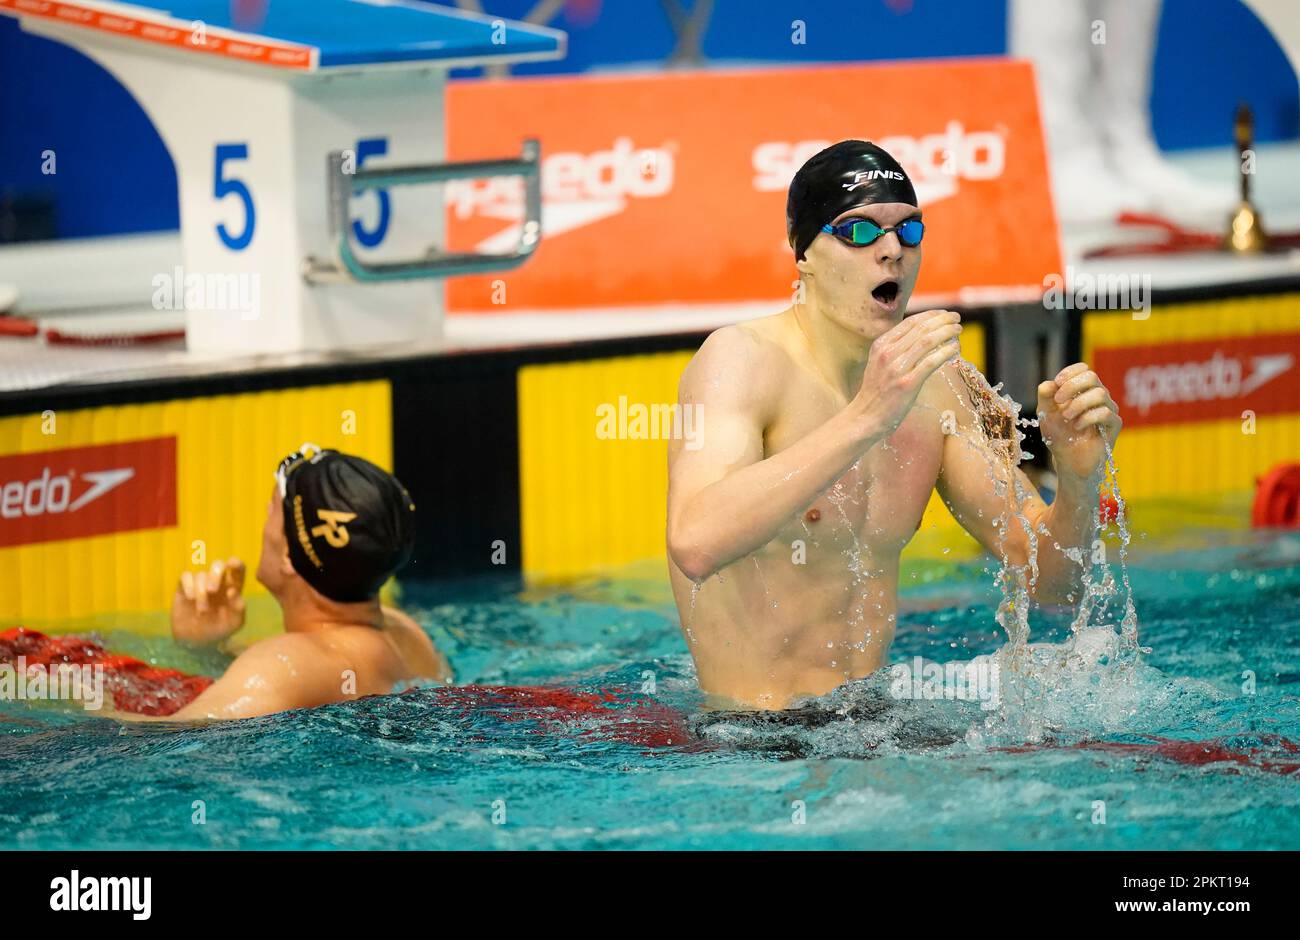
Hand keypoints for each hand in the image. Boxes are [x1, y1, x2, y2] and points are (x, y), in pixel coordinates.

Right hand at [172, 558, 245, 646]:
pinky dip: (188, 585)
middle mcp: (217, 582)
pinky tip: (191, 598)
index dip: (236, 563)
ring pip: (201, 575)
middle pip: (218, 565)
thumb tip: (233, 591)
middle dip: (215, 574)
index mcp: (232, 587)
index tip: (232, 564)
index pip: (237, 569)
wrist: (197, 642)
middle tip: (212, 590)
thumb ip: (238, 608)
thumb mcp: (234, 623)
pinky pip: (185, 576)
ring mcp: (200, 584)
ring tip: (202, 611)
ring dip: (201, 592)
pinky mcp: (184, 588)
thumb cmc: (220, 630)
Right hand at [853, 309, 962, 436]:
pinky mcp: (908, 384)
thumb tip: (922, 336)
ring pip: (928, 341)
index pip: (910, 322)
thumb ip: (895, 349)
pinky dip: (947, 352)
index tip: (944, 314)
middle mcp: (888, 353)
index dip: (931, 315)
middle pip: (921, 328)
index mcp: (881, 345)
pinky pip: (932, 362)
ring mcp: (897, 368)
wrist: (865, 417)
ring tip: (958, 331)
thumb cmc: (876, 392)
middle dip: (943, 320)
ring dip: (947, 332)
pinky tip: (956, 349)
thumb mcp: (879, 363)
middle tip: (956, 319)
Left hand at [1037, 363, 1122, 480]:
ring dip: (1078, 404)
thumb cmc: (1059, 435)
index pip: (1084, 370)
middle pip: (1092, 377)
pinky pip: (1105, 413)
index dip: (1070, 372)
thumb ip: (1046, 396)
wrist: (1068, 460)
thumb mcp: (1046, 414)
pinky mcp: (1114, 425)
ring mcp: (1109, 410)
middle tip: (1058, 400)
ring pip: (1100, 394)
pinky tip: (1077, 427)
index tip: (1057, 383)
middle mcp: (1099, 397)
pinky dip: (1087, 418)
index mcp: (1083, 391)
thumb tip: (1049, 383)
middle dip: (1072, 386)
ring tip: (1067, 417)